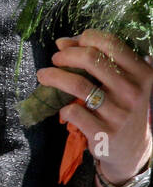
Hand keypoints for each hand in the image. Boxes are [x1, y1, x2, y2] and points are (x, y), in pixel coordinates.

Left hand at [37, 30, 152, 183]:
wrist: (132, 149)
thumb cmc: (121, 105)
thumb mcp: (120, 81)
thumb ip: (96, 57)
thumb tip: (62, 42)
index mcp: (142, 73)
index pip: (111, 43)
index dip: (85, 38)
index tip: (71, 45)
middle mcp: (134, 92)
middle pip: (90, 58)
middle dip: (65, 55)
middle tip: (55, 60)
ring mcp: (120, 114)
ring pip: (77, 84)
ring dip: (53, 76)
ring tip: (43, 75)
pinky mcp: (103, 133)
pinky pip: (73, 111)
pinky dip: (61, 106)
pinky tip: (62, 107)